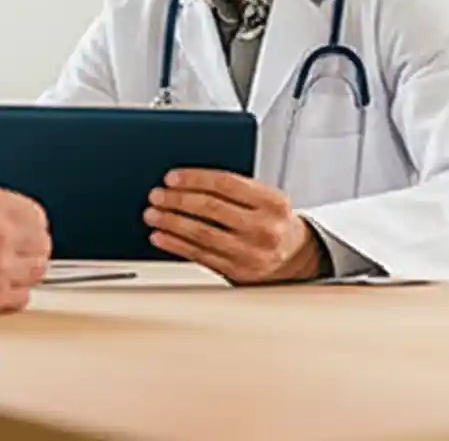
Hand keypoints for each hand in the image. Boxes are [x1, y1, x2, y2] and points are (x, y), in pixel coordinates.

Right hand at [0, 186, 50, 316]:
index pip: (35, 214)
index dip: (27, 220)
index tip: (22, 225)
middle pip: (41, 243)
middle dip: (30, 243)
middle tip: (19, 244)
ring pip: (37, 271)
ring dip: (25, 267)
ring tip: (10, 265)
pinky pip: (21, 298)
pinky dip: (14, 292)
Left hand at [144, 169, 325, 284]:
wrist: (296, 255)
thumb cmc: (273, 220)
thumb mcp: (265, 198)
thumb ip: (235, 188)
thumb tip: (186, 181)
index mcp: (272, 202)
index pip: (226, 183)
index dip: (195, 178)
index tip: (171, 177)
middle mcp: (264, 227)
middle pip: (211, 208)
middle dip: (177, 200)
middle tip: (157, 195)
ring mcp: (251, 252)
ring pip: (202, 234)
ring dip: (171, 223)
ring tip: (153, 214)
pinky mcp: (238, 271)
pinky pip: (200, 255)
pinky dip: (176, 245)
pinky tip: (161, 237)